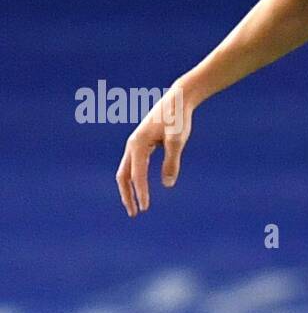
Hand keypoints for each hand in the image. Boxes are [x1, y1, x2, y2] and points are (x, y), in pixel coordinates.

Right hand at [115, 84, 194, 215]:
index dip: (141, 192)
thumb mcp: (177, 140)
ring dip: (129, 189)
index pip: (138, 175)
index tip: (145, 208)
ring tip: (135, 206)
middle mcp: (133, 145)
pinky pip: (134, 166)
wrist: (178, 99)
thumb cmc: (178, 118)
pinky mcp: (143, 144)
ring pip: (127, 171)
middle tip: (134, 214)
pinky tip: (142, 187)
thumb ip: (172, 161)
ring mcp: (136, 144)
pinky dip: (135, 179)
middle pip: (124, 175)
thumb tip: (167, 185)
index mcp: (138, 144)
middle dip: (127, 195)